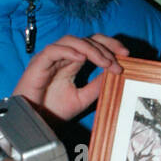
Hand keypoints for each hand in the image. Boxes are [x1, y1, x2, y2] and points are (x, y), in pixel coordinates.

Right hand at [13, 35, 127, 122]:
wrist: (34, 121)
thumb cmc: (53, 110)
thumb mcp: (83, 98)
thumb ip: (97, 85)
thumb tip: (115, 73)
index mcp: (73, 62)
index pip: (94, 45)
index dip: (110, 46)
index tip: (126, 55)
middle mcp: (63, 57)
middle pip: (86, 39)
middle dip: (106, 45)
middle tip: (121, 57)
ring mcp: (51, 58)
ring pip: (72, 41)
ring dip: (92, 49)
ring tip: (105, 62)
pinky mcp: (39, 62)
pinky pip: (54, 49)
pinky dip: (69, 51)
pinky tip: (83, 58)